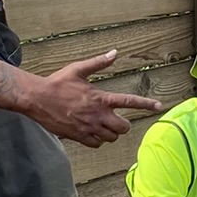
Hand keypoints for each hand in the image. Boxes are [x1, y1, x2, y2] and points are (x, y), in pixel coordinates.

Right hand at [24, 53, 160, 147]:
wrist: (37, 99)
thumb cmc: (57, 83)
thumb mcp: (78, 69)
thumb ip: (98, 63)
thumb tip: (114, 52)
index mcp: (100, 98)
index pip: (129, 101)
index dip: (145, 104)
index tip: (158, 106)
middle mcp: (97, 115)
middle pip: (122, 127)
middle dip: (123, 125)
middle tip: (118, 121)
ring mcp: (88, 127)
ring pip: (111, 138)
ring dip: (111, 134)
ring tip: (105, 127)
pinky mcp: (78, 136)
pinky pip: (96, 144)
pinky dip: (98, 141)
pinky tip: (93, 133)